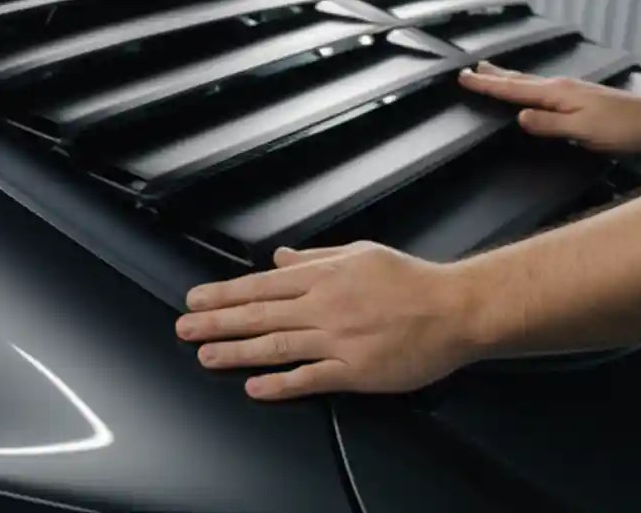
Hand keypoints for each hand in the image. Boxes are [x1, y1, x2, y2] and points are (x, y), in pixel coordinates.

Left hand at [175, 242, 487, 400]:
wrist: (455, 308)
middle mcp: (325, 306)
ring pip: (276, 345)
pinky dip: (280, 383)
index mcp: (324, 276)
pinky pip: (311, 377)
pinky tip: (255, 387)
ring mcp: (339, 340)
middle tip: (184, 328)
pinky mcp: (356, 371)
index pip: (262, 285)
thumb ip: (315, 258)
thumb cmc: (412, 281)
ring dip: (237, 352)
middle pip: (260, 314)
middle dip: (217, 322)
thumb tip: (278, 257)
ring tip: (206, 356)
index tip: (196, 300)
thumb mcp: (360, 253)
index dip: (224, 294)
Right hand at [458, 61, 640, 153]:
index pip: (514, 89)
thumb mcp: (582, 131)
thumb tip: (519, 117)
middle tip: (470, 71)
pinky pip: (542, 89)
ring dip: (508, 78)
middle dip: (493, 76)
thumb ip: (548, 124)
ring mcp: (572, 90)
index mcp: (557, 94)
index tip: (464, 78)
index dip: (488, 85)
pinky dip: (526, 86)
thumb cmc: (623, 128)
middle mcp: (562, 87)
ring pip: (530, 83)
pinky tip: (530, 90)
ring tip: (492, 73)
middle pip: (519, 80)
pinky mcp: (580, 97)